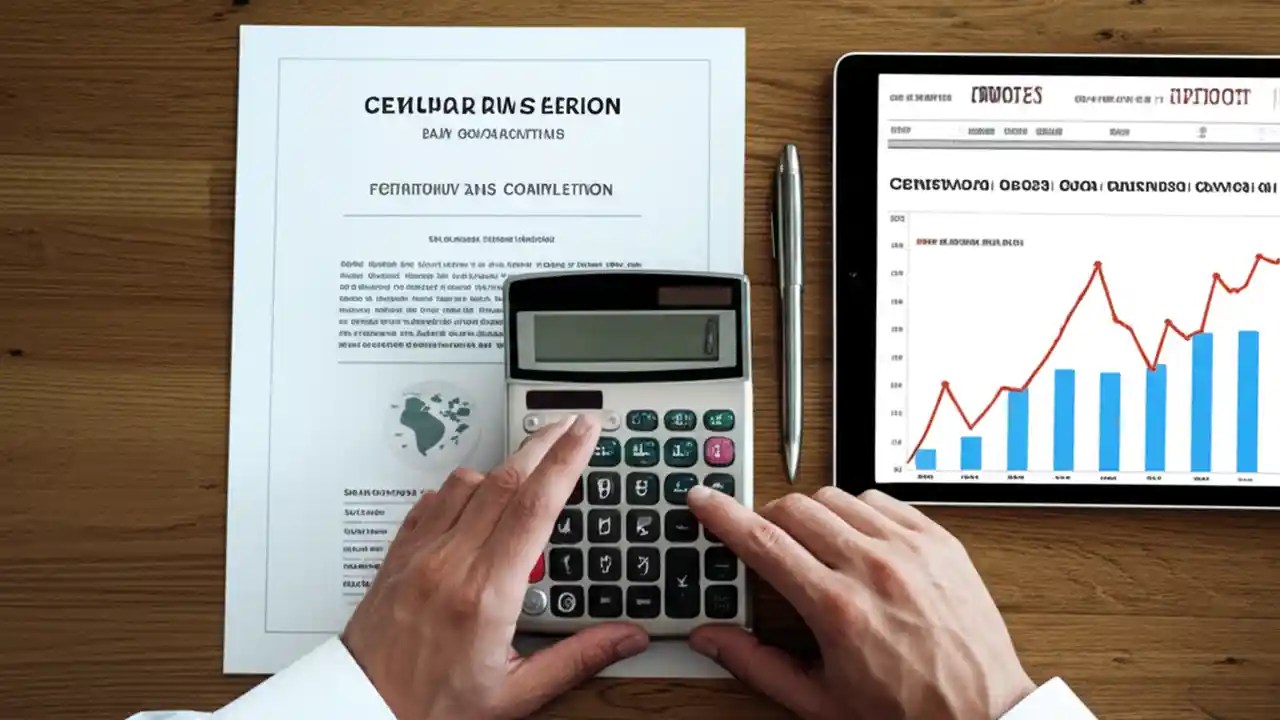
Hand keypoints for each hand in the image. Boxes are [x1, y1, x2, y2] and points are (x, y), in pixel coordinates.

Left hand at [342, 415, 648, 719]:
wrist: (362, 712)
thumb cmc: (432, 708)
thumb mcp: (516, 693)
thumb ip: (577, 658)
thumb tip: (627, 638)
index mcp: (486, 596)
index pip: (536, 507)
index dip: (566, 461)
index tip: (585, 434)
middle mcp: (451, 564)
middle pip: (506, 480)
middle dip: (544, 443)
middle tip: (570, 423)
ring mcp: (421, 555)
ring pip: (466, 483)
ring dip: (503, 466)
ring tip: (529, 462)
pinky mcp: (399, 555)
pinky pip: (432, 500)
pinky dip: (461, 487)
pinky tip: (475, 495)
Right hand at [685, 485, 1034, 719]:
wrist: (986, 716)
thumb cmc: (906, 714)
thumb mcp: (819, 701)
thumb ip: (756, 663)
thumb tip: (710, 638)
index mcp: (837, 609)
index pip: (762, 541)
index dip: (723, 515)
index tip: (703, 499)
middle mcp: (873, 568)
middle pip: (794, 508)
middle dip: (768, 519)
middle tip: (768, 544)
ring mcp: (910, 549)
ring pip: (836, 497)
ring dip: (814, 514)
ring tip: (818, 548)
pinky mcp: (939, 541)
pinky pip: (881, 500)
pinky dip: (859, 513)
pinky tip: (860, 543)